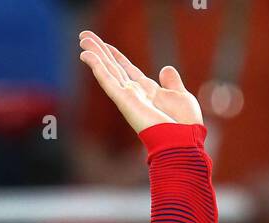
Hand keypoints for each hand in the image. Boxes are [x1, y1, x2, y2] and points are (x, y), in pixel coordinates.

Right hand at [78, 30, 202, 133]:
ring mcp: (128, 97)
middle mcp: (135, 94)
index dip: (117, 56)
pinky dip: (97, 67)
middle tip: (84, 36)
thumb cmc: (186, 125)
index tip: (106, 45)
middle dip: (100, 51)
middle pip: (114, 67)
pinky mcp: (124, 101)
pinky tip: (86, 55)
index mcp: (148, 92)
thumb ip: (172, 82)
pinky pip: (108, 81)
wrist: (184, 140)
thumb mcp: (181, 96)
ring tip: (82, 39)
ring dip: (95, 54)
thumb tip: (165, 69)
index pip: (128, 70)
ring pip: (108, 70)